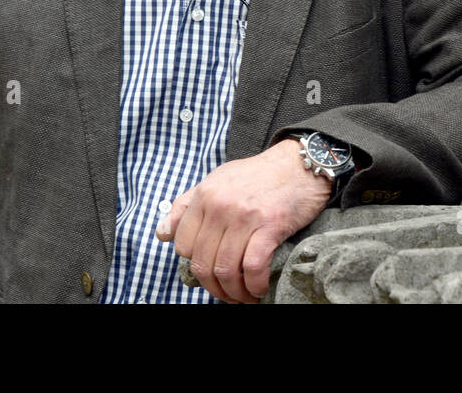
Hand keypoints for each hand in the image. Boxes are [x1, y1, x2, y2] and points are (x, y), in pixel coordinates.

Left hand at [155, 139, 331, 302]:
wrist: (299, 164)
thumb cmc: (259, 175)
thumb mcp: (217, 181)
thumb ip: (186, 205)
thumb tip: (162, 233)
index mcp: (204, 195)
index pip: (183, 245)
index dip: (195, 265)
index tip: (209, 272)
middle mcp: (220, 206)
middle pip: (203, 263)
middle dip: (214, 287)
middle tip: (227, 293)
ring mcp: (244, 216)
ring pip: (225, 270)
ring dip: (234, 293)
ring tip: (245, 296)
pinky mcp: (270, 226)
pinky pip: (252, 267)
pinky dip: (254, 286)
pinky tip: (259, 288)